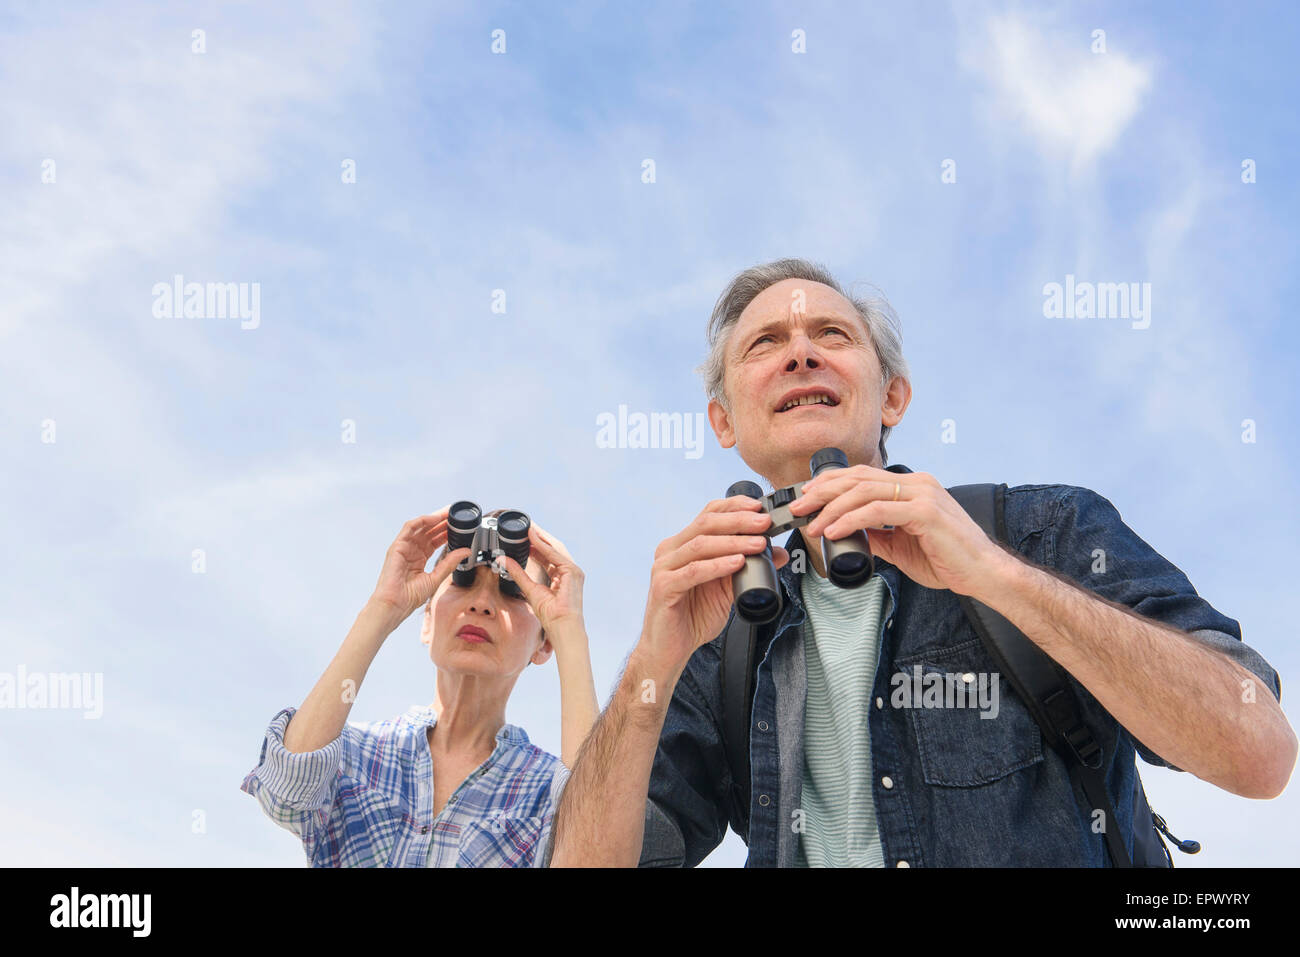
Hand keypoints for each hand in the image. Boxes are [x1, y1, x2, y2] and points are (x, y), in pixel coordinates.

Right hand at [369, 506, 469, 626]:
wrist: (395, 604)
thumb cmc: (410, 596)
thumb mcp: (436, 577)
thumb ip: (450, 563)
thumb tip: (466, 551)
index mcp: (419, 558)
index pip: (435, 540)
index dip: (446, 532)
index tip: (460, 526)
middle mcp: (412, 551)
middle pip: (429, 531)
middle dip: (443, 522)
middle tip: (456, 515)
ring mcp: (404, 547)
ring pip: (421, 527)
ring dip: (434, 518)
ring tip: (448, 513)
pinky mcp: (397, 546)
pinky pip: (409, 528)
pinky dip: (422, 521)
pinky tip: (434, 518)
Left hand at [497, 523, 585, 635]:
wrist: (562, 626)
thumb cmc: (551, 615)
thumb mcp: (530, 590)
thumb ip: (518, 574)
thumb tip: (503, 560)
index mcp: (561, 576)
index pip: (548, 555)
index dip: (536, 544)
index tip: (524, 535)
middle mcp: (569, 571)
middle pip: (552, 548)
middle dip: (538, 537)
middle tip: (525, 526)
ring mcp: (573, 571)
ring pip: (554, 548)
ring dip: (540, 537)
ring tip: (528, 528)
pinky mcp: (572, 571)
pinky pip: (555, 554)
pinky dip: (543, 545)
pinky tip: (533, 538)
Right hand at [639, 495, 788, 672]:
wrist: (670, 650)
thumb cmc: (693, 617)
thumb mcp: (727, 589)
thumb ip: (748, 569)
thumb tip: (778, 554)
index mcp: (682, 545)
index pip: (708, 514)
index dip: (734, 506)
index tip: (759, 507)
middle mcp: (670, 551)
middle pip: (706, 524)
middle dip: (739, 521)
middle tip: (764, 523)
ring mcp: (663, 567)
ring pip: (700, 544)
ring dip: (733, 542)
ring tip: (758, 543)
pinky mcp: (663, 587)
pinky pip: (693, 571)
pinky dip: (718, 565)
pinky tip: (737, 563)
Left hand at [790, 467, 1007, 595]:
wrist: (983, 574)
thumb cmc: (949, 560)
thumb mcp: (902, 546)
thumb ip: (878, 535)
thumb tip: (849, 534)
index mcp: (913, 486)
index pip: (863, 475)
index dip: (831, 482)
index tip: (806, 496)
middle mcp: (917, 483)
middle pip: (858, 477)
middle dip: (822, 491)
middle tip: (798, 507)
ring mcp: (923, 494)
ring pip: (864, 491)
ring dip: (831, 508)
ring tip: (811, 524)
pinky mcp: (925, 512)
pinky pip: (878, 511)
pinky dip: (850, 520)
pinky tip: (833, 531)